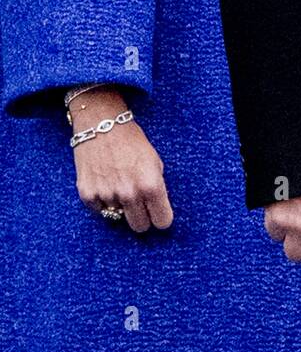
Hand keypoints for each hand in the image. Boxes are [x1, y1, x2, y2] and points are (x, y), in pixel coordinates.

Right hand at [72, 87, 172, 232]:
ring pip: (119, 218)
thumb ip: (157, 187)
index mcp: (150, 184)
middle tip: (139, 204)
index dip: (161, 217)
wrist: (101, 123)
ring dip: (120, 206)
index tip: (158, 213)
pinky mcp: (88, 195)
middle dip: (142, 217)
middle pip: (140, 227)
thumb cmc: (131, 140)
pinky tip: (104, 182)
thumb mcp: (154, 161)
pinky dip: (103, 201)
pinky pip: (100, 211)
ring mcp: (107, 195)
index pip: (162, 222)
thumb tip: (157, 209)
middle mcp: (129, 193)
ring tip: (118, 184)